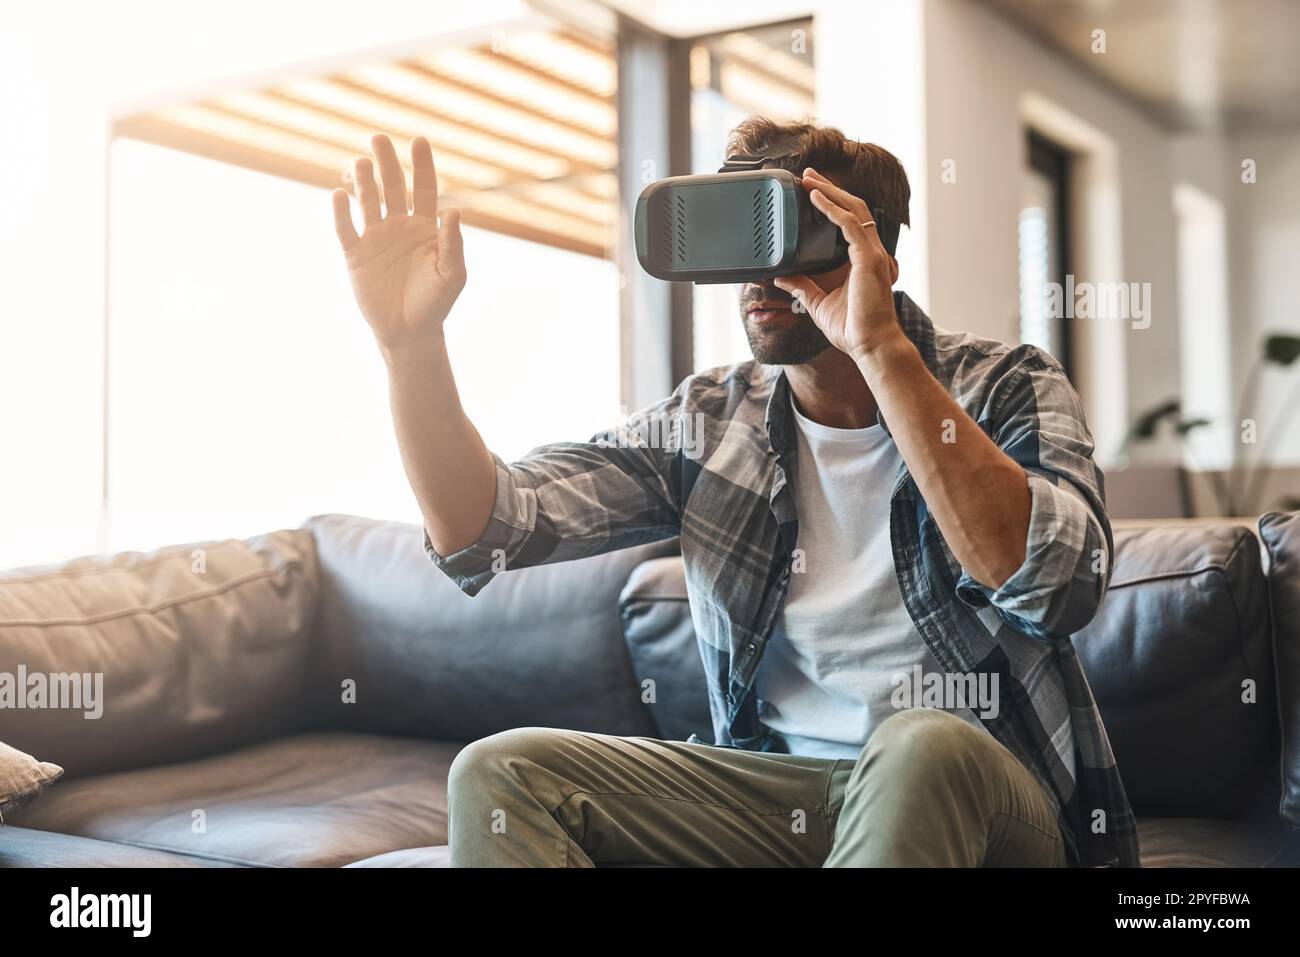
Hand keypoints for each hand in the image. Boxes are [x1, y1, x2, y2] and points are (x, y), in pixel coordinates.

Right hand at [332, 134, 465, 357]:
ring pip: (367, 201)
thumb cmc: (436, 303)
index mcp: (425, 227)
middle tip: (378, 138)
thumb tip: (454, 211)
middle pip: (391, 185)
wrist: (409, 332)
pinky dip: (341, 212)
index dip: (421, 165)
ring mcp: (375, 238)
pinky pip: (346, 228)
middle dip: (386, 162)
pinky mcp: (355, 255)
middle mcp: (399, 225)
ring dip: (364, 181)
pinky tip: (339, 194)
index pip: (423, 188)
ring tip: (361, 163)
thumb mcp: (452, 275)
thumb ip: (452, 244)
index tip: (418, 141)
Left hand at [773, 168, 901, 360]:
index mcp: (862, 260)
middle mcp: (869, 252)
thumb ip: (802, 288)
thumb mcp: (818, 304)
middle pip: (852, 208)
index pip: (849, 222)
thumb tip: (782, 279)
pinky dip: (832, 209)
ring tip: (809, 180)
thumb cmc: (853, 329)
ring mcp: (871, 253)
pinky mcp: (867, 258)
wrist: (869, 344)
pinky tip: (816, 199)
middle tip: (808, 176)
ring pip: (853, 210)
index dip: (832, 204)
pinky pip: (850, 224)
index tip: (812, 193)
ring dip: (829, 192)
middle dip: (829, 189)